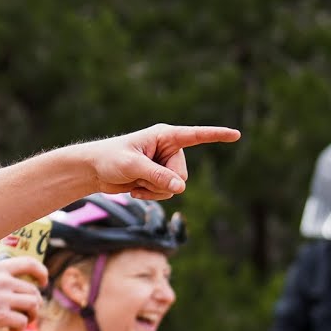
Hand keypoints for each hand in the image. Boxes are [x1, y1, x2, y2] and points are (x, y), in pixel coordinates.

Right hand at [0, 257, 45, 330]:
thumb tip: (13, 289)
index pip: (30, 263)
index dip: (42, 273)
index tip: (43, 282)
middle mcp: (3, 281)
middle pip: (34, 291)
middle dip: (35, 303)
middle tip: (28, 311)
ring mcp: (3, 299)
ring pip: (33, 305)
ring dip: (32, 315)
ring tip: (23, 320)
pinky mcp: (1, 316)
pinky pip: (23, 322)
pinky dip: (20, 328)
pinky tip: (11, 329)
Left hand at [78, 124, 240, 200]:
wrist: (93, 170)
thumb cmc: (109, 159)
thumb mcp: (132, 166)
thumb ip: (157, 175)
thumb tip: (180, 187)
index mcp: (165, 135)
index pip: (195, 135)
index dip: (216, 135)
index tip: (236, 135)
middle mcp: (168, 149)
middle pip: (182, 174)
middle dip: (162, 182)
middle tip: (139, 177)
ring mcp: (165, 164)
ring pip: (176, 187)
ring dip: (155, 190)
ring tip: (136, 182)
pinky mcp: (159, 178)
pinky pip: (167, 193)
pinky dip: (151, 195)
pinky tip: (135, 189)